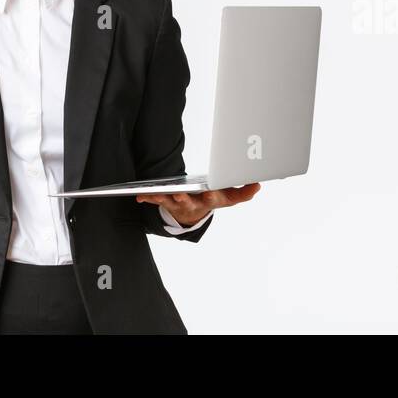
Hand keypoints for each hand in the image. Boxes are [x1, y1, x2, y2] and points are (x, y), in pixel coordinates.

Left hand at [137, 183, 260, 225]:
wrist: (195, 213)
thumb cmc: (213, 199)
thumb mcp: (230, 197)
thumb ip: (244, 192)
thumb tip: (258, 184)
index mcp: (209, 200)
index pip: (212, 198)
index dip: (211, 196)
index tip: (210, 192)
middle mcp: (193, 203)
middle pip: (188, 202)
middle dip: (184, 198)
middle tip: (179, 194)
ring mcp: (179, 203)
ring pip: (169, 202)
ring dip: (162, 199)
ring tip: (153, 194)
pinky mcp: (167, 200)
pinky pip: (156, 200)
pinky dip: (147, 198)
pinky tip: (139, 196)